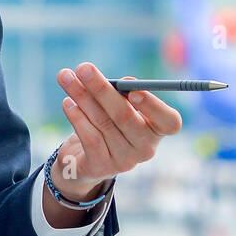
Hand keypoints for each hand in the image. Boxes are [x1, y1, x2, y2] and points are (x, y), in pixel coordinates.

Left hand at [50, 62, 182, 202]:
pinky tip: (67, 103)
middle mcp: (146, 148)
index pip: (169, 122)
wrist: (86, 159)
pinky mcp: (101, 167)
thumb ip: (122, 93)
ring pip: (102, 123)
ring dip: (82, 96)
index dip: (153, 107)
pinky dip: (77, 117)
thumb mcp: (118, 105)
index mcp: (158, 130)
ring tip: (66, 77)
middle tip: (83, 68)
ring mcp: (125, 161)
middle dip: (101, 88)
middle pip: (125, 116)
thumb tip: (124, 82)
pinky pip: (89, 138)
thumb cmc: (109, 121)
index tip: (134, 90)